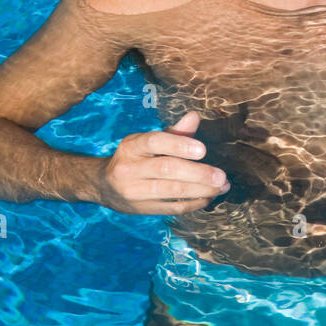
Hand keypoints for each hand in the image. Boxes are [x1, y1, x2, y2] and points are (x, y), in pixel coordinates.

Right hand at [96, 111, 229, 213]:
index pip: (154, 142)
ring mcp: (134, 191)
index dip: (179, 144)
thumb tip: (194, 117)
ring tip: (221, 186)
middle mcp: (129, 168)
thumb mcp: (147, 141)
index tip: (203, 150)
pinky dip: (194, 203)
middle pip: (166, 169)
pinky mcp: (142, 209)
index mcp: (131, 146)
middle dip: (197, 173)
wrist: (104, 185)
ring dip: (201, 190)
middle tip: (221, 176)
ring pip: (172, 191)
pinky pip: (172, 207)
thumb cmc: (135, 158)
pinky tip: (209, 197)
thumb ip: (174, 132)